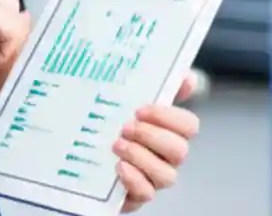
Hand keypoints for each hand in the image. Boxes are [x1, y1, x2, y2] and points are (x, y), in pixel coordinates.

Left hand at [113, 73, 201, 212]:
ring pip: (167, 175)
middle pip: (180, 150)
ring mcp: (154, 177)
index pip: (189, 125)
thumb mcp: (129, 100)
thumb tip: (186, 76)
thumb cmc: (113, 124)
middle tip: (126, 127)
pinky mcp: (138, 194)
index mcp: (170, 131)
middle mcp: (167, 156)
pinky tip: (118, 167)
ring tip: (117, 145)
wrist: (82, 155)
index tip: (141, 109)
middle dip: (152, 136)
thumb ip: (156, 85)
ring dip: (141, 157)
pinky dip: (134, 179)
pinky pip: (147, 193)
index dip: (169, 117)